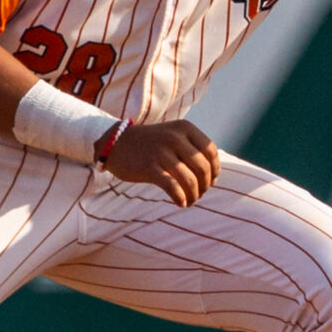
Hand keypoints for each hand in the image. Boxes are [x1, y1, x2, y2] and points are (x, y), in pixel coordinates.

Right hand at [103, 120, 220, 206]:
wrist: (116, 143)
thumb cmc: (150, 144)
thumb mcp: (173, 137)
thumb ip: (194, 151)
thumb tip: (214, 179)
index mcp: (184, 128)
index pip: (211, 152)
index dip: (215, 170)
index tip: (211, 182)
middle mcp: (175, 137)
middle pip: (203, 168)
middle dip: (205, 185)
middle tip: (199, 194)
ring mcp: (161, 152)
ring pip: (190, 180)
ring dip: (194, 195)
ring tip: (190, 201)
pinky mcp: (149, 167)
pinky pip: (173, 187)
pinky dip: (180, 198)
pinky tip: (180, 203)